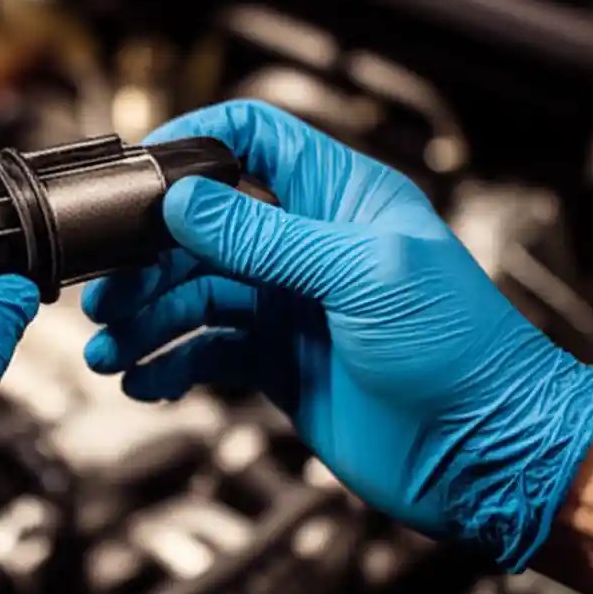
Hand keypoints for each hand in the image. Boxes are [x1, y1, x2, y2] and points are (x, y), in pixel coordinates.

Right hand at [83, 100, 592, 568]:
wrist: (483, 454)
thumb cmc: (462, 353)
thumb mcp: (362, 274)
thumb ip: (267, 236)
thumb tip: (187, 201)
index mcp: (339, 200)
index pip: (253, 139)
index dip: (193, 144)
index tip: (141, 174)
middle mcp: (306, 246)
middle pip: (202, 230)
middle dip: (149, 260)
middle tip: (109, 294)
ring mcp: (286, 305)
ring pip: (193, 296)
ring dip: (148, 320)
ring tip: (114, 348)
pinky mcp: (275, 362)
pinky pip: (205, 352)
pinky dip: (170, 365)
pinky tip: (147, 378)